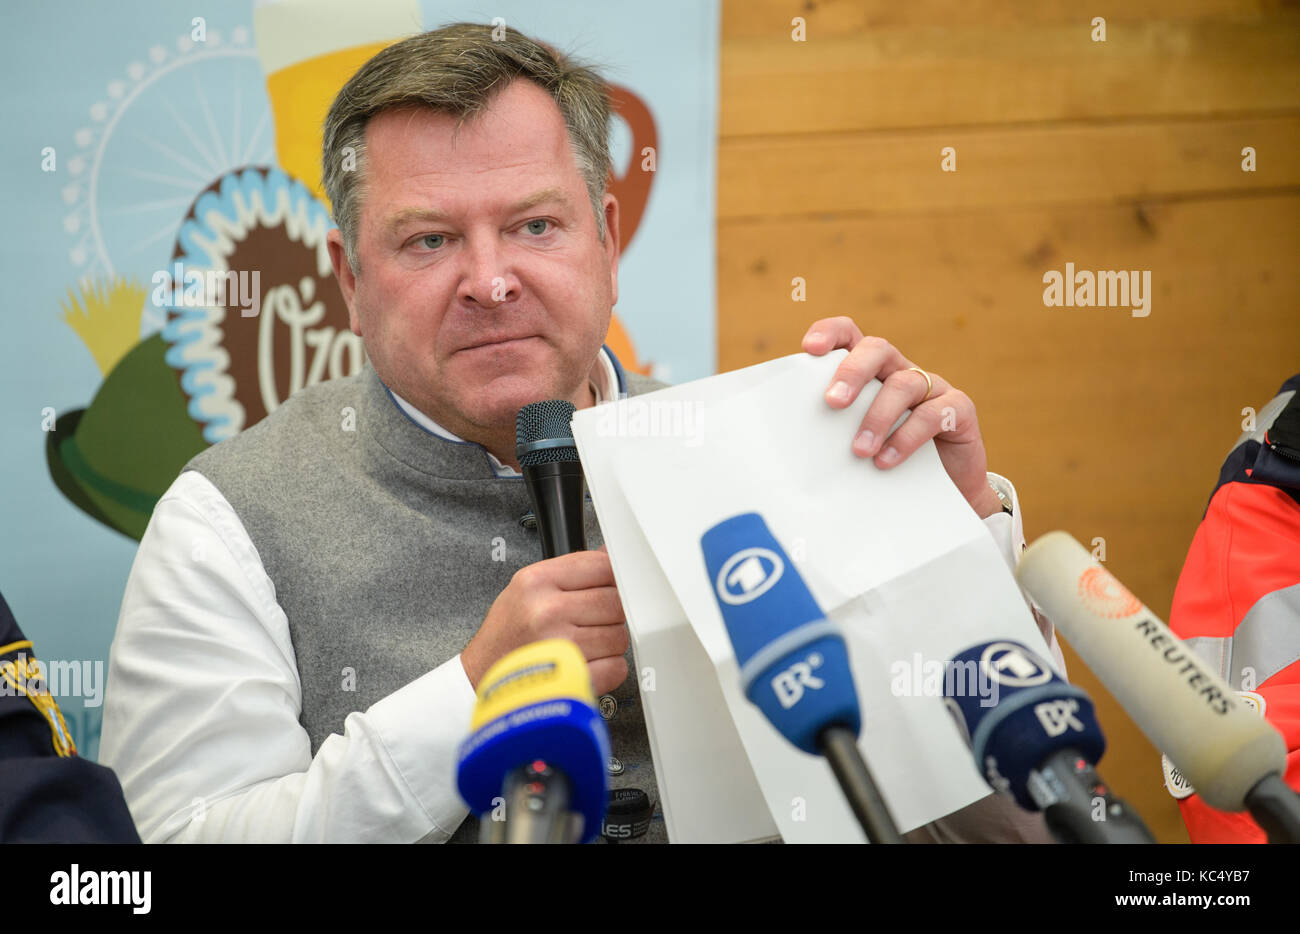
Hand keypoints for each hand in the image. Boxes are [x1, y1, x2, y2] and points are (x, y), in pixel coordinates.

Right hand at [461, 548, 629, 695]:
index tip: (610, 587)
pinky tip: (586, 665)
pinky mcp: (574, 678)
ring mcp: (562, 646)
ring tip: (583, 644)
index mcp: (536, 582)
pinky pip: (616, 667)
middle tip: (591, 621)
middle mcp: (547, 611)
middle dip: (611, 613)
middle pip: (615, 602)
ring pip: (619, 635)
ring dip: (609, 643)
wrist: (480, 679)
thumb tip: (610, 555)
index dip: (613, 577)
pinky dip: (608, 669)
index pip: (601, 566)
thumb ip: (571, 570)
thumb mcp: (527, 588)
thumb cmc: (506, 635)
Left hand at [801, 317, 1002, 517]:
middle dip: (852, 372)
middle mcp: (901, 371)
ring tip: (859, 451)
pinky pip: (933, 413)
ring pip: (903, 384)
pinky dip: (907, 437)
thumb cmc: (884, 462)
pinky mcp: (958, 410)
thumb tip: (783, 446)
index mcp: (872, 372)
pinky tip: (886, 460)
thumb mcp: (853, 441)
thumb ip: (830, 431)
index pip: (850, 335)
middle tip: (832, 403)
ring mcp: (932, 387)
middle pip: (877, 349)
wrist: (939, 495)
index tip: (808, 348)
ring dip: (877, 417)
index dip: (830, 333)